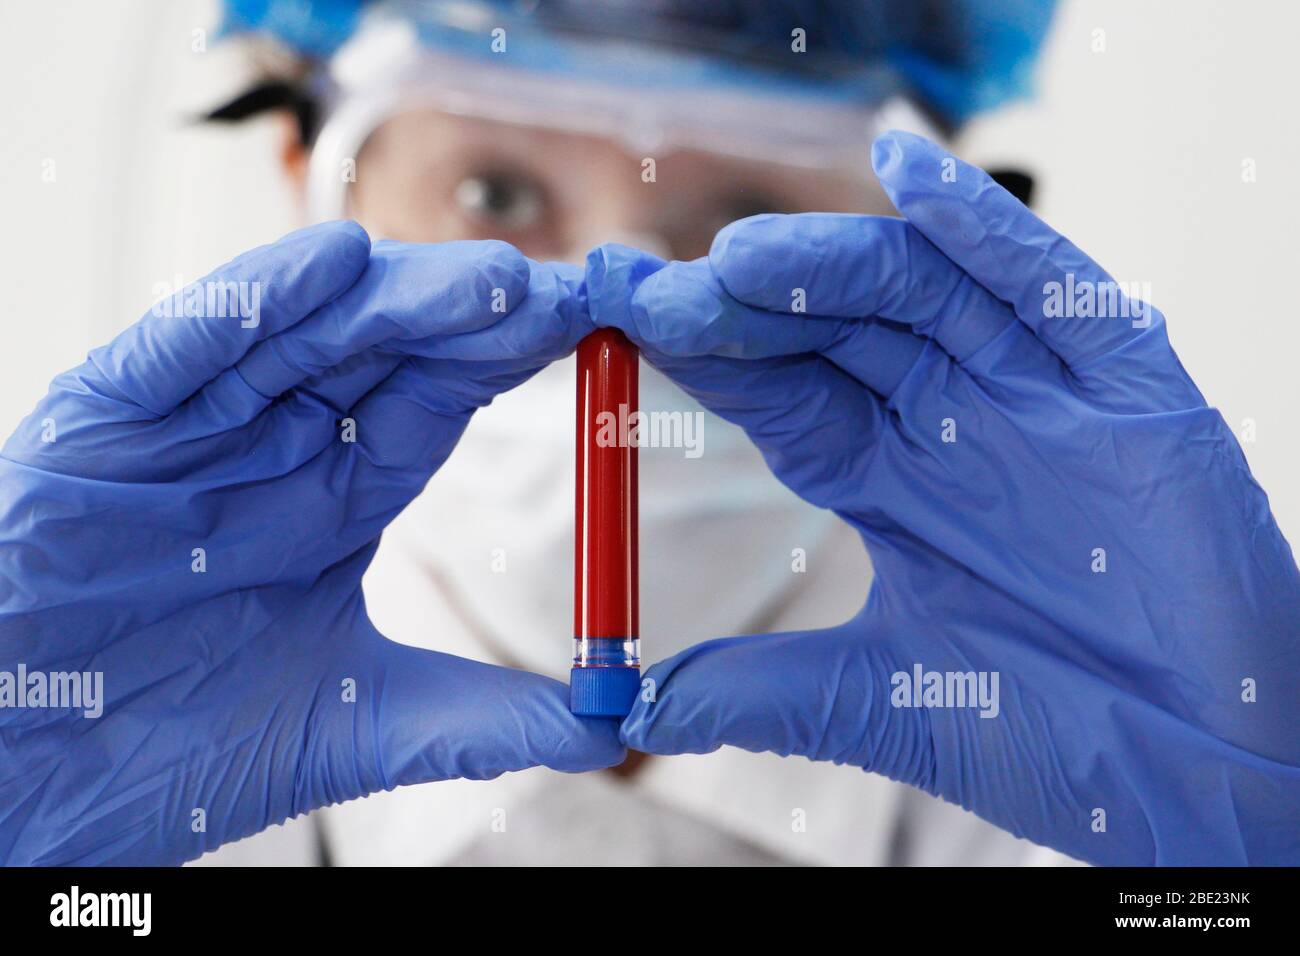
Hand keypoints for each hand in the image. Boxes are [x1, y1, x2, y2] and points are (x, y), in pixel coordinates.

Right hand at [0, 222, 621, 864]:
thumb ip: (483, 720)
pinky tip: (327, 268)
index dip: (511, 362)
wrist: (30, 782)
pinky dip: (248, 307)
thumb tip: (612, 723)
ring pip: (301, 334)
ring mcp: (188, 428)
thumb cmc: (174, 745)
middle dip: (473, 318)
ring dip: (397, 300)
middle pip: (385, 350)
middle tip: (568, 294)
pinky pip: (178, 350)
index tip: (600, 330)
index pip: (436, 402)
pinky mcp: (100, 426)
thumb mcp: (359, 726)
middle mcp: (270, 446)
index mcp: (331, 499)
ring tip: (496, 282)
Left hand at [585, 131, 1299, 864]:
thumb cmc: (1063, 733)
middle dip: (736, 306)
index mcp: (897, 483)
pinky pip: (1048, 284)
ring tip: (736, 257)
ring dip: (826, 265)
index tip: (611, 320)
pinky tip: (908, 172)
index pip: (779, 396)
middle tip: (641, 286)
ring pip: (918, 296)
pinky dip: (982, 226)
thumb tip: (634, 709)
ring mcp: (1038, 394)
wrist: (1212, 773)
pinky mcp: (1126, 384)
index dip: (697, 356)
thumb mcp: (887, 702)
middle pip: (829, 334)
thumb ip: (763, 693)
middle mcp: (956, 421)